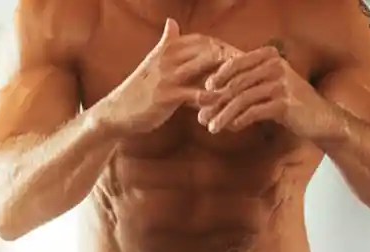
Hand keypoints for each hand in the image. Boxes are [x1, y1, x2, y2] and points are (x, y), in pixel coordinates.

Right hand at [101, 19, 233, 134]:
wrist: (117, 111)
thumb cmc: (140, 88)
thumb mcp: (153, 61)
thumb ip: (167, 43)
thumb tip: (172, 22)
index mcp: (168, 48)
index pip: (204, 41)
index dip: (225, 47)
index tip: (245, 57)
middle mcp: (169, 57)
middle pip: (208, 50)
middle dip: (232, 58)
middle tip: (253, 69)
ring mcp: (167, 76)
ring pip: (204, 68)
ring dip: (226, 76)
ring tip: (246, 83)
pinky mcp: (166, 96)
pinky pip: (195, 95)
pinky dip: (213, 100)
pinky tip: (227, 105)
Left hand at [196, 46, 335, 138]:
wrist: (320, 118)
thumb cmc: (290, 102)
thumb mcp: (269, 84)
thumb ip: (247, 81)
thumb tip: (212, 91)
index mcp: (269, 56)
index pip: (236, 63)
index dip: (218, 77)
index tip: (205, 92)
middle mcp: (275, 66)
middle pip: (236, 84)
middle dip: (216, 102)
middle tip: (202, 117)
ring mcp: (280, 84)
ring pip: (242, 100)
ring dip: (223, 115)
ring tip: (211, 127)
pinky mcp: (284, 103)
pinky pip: (253, 112)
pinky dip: (239, 121)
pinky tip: (231, 128)